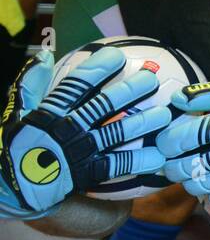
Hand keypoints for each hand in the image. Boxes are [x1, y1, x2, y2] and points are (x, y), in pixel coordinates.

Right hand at [0, 49, 167, 217]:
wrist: (10, 186)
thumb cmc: (16, 143)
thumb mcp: (17, 110)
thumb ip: (31, 83)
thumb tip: (44, 54)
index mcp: (51, 111)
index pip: (76, 84)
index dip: (98, 68)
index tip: (118, 56)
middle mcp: (68, 129)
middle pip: (104, 105)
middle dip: (130, 90)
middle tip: (151, 79)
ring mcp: (80, 151)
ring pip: (116, 132)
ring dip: (143, 123)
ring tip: (165, 115)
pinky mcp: (88, 172)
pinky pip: (118, 165)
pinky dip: (139, 161)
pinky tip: (159, 156)